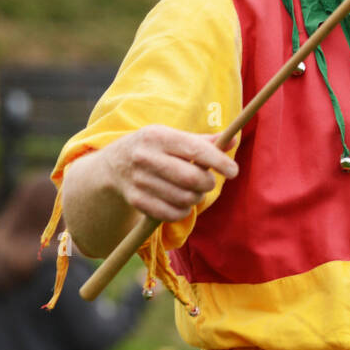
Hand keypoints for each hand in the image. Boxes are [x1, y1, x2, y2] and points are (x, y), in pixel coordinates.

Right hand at [99, 125, 238, 223]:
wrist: (115, 164)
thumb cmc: (155, 147)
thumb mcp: (174, 137)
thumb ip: (203, 141)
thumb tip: (232, 140)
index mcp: (158, 136)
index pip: (195, 150)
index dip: (218, 161)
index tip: (233, 170)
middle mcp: (146, 157)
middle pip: (190, 178)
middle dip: (208, 183)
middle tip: (210, 181)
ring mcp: (139, 180)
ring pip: (183, 198)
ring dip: (197, 198)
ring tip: (195, 191)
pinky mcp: (136, 201)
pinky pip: (170, 214)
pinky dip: (183, 212)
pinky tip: (183, 204)